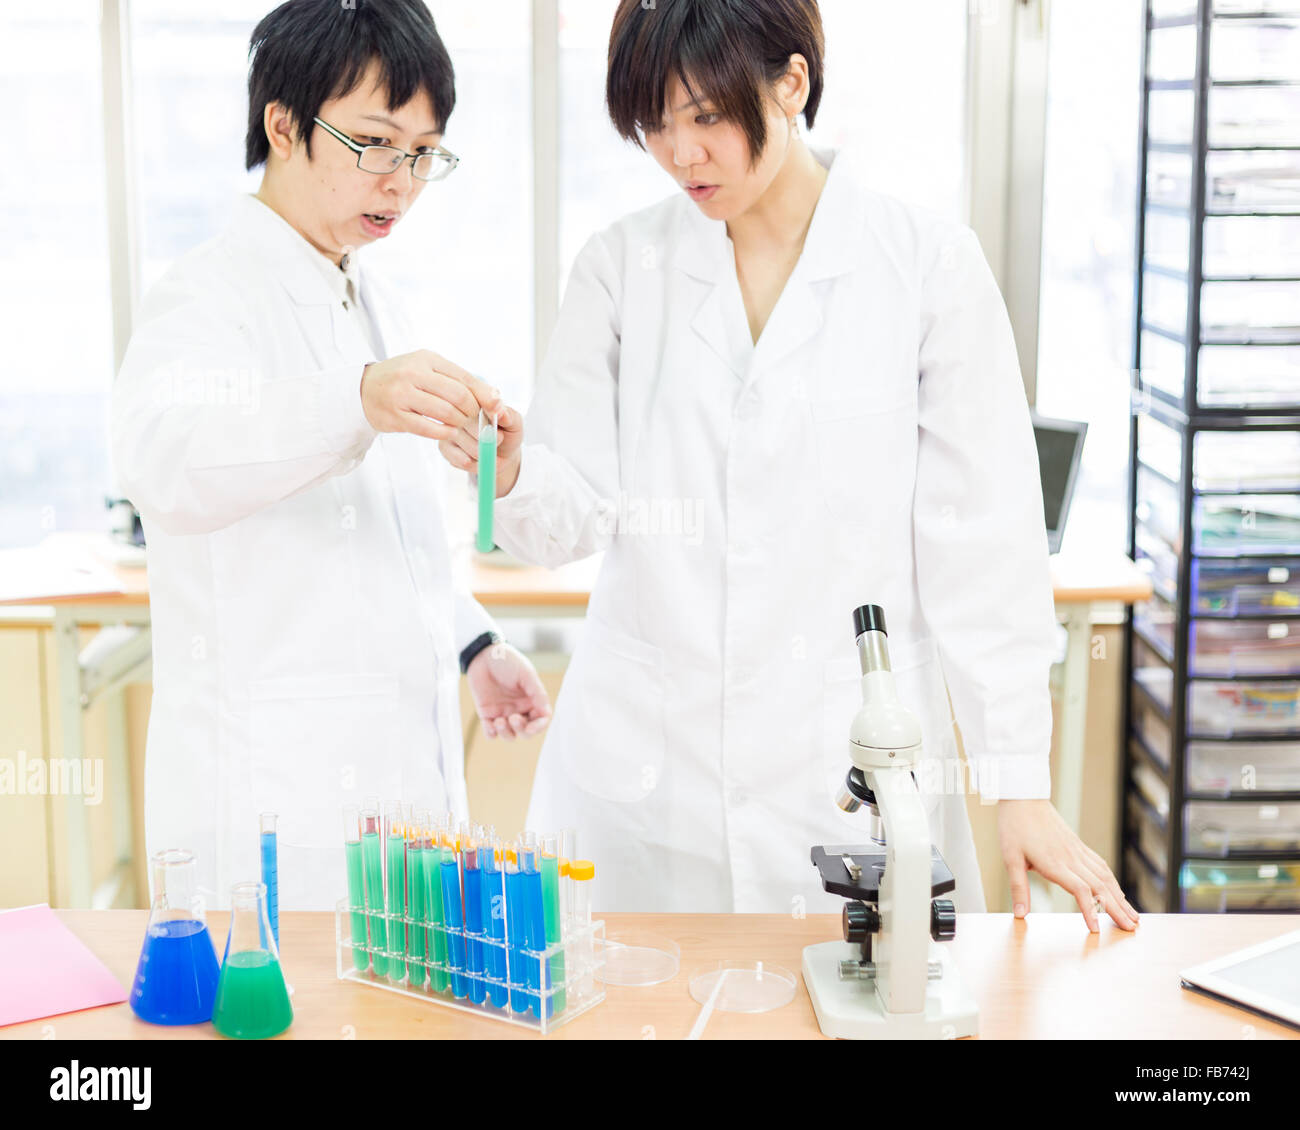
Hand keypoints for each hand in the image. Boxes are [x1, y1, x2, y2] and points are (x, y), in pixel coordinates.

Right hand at [360, 350, 495, 441]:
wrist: (364, 390)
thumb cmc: (404, 380)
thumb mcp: (428, 370)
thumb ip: (458, 380)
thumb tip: (494, 395)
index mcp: (427, 359)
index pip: (464, 377)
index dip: (484, 394)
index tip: (497, 407)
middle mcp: (413, 373)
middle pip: (457, 395)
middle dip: (473, 411)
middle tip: (479, 422)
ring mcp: (402, 395)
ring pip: (445, 412)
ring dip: (461, 424)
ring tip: (464, 428)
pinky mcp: (395, 416)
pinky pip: (428, 428)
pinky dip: (444, 433)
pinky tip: (450, 433)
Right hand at [437, 394, 524, 497]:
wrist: (503, 454)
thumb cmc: (507, 433)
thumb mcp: (514, 422)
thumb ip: (508, 415)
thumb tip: (500, 412)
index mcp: (473, 396)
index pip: (472, 394)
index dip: (486, 411)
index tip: (497, 421)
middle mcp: (456, 409)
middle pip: (466, 420)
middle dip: (487, 436)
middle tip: (498, 439)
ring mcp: (447, 428)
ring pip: (464, 442)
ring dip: (483, 452)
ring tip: (491, 450)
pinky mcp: (444, 447)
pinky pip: (462, 459)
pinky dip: (477, 464)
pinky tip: (481, 459)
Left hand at [466, 640, 551, 738]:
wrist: (483, 656)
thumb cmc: (507, 661)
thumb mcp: (526, 674)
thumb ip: (537, 693)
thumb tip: (546, 712)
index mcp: (532, 700)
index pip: (541, 720)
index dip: (538, 727)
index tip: (531, 727)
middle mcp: (519, 709)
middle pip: (526, 732)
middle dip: (521, 730)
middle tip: (513, 718)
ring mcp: (503, 713)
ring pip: (509, 735)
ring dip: (506, 733)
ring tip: (499, 720)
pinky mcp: (487, 714)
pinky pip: (490, 733)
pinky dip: (491, 733)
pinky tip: (489, 723)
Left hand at [998, 799, 1138, 931]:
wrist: (1023, 797)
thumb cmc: (1014, 827)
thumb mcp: (1010, 858)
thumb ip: (1018, 887)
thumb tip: (1019, 914)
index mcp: (1055, 863)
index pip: (1080, 890)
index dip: (1090, 910)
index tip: (1097, 930)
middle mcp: (1072, 858)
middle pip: (1100, 887)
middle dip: (1118, 909)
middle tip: (1132, 929)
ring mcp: (1078, 851)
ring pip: (1105, 876)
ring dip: (1121, 897)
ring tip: (1133, 916)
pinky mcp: (1078, 846)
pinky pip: (1100, 865)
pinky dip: (1113, 881)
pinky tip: (1118, 892)